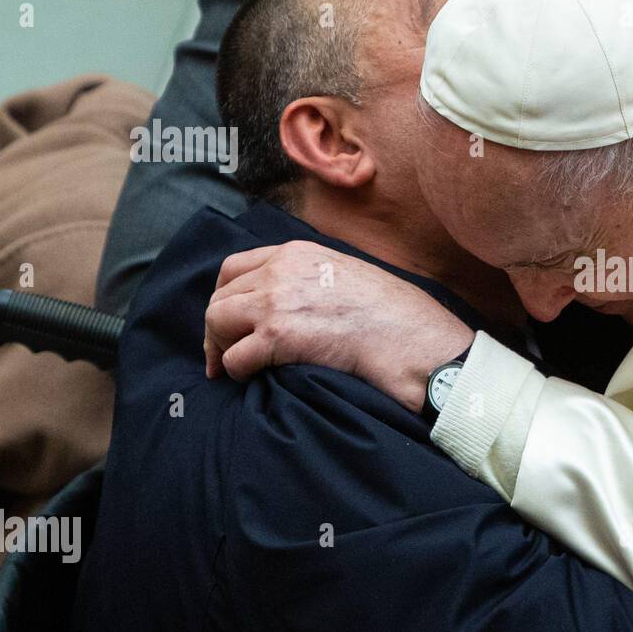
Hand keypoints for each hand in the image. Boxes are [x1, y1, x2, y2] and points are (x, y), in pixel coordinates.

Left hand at [204, 240, 473, 412]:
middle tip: (224, 355)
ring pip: (217, 322)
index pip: (234, 267)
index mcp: (297, 252)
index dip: (225, 297)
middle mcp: (281, 270)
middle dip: (217, 329)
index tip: (230, 321)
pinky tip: (252, 378)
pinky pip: (235, 357)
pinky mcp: (279, 336)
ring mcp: (277, 301)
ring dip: (221, 349)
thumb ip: (315, 279)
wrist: (415, 338)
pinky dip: (237, 371)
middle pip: (220, 296)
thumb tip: (295, 305)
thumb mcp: (351, 275)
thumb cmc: (396, 315)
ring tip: (233, 369)